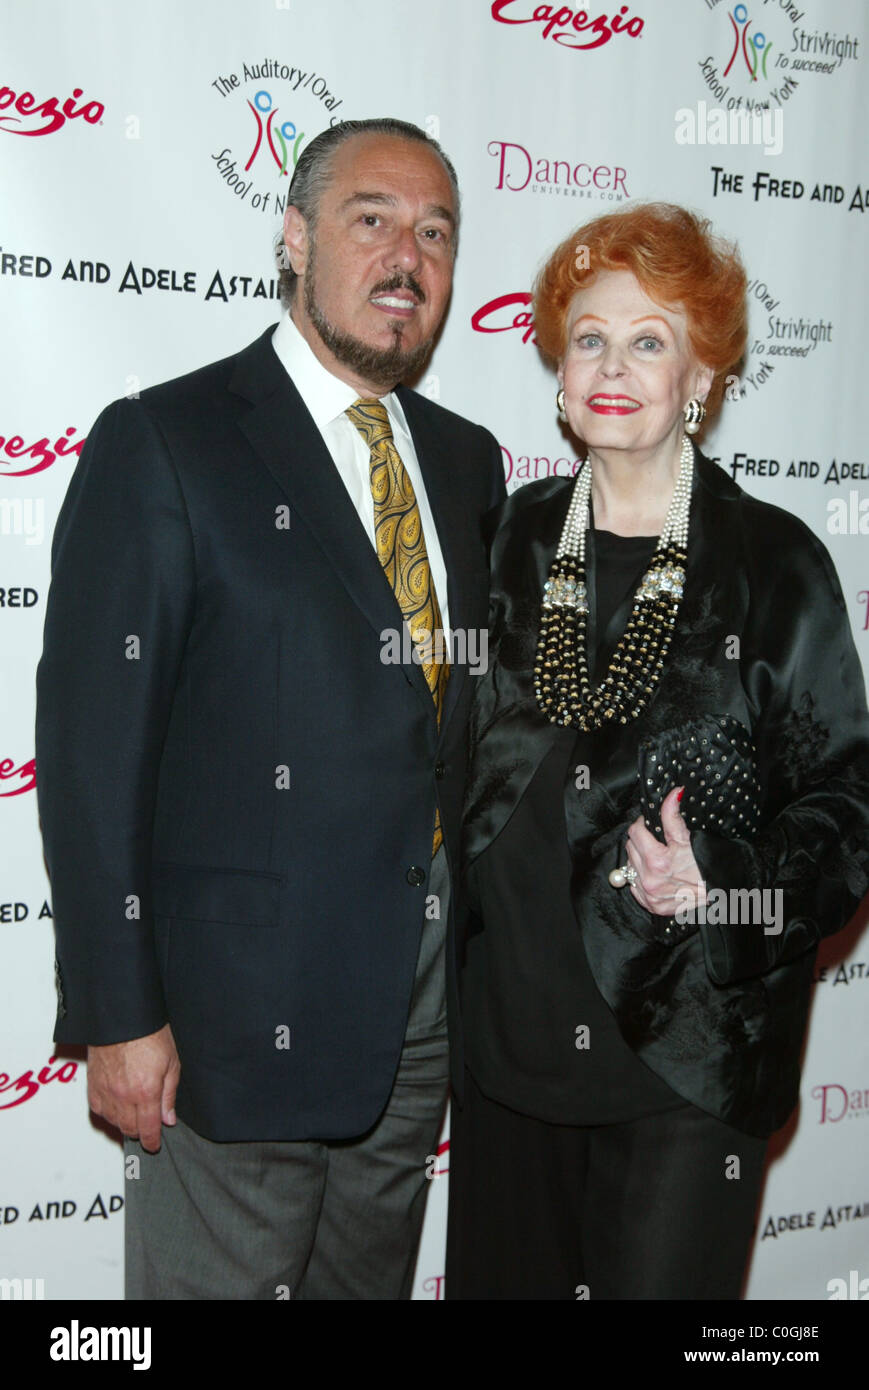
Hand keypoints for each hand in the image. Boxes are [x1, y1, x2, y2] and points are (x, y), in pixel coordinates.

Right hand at [87, 1023, 179, 1152]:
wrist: (123, 1018)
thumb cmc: (150, 1034)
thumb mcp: (172, 1062)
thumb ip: (169, 1095)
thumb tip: (169, 1119)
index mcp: (146, 1091)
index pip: (148, 1129)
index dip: (152, 1142)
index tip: (154, 1145)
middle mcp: (124, 1096)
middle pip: (130, 1129)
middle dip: (140, 1132)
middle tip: (147, 1127)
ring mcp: (106, 1091)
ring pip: (114, 1122)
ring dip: (125, 1123)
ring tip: (134, 1115)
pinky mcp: (93, 1085)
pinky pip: (99, 1110)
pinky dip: (108, 1113)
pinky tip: (117, 1107)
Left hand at [625, 787, 707, 917]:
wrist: (720, 892)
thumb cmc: (707, 864)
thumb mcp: (689, 837)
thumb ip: (673, 815)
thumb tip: (673, 792)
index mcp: (657, 862)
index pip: (635, 832)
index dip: (642, 823)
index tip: (649, 823)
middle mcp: (650, 880)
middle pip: (630, 848)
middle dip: (641, 840)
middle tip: (656, 840)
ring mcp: (649, 895)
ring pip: (630, 866)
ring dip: (640, 858)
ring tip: (658, 857)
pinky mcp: (650, 905)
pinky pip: (634, 885)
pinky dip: (641, 877)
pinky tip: (656, 873)